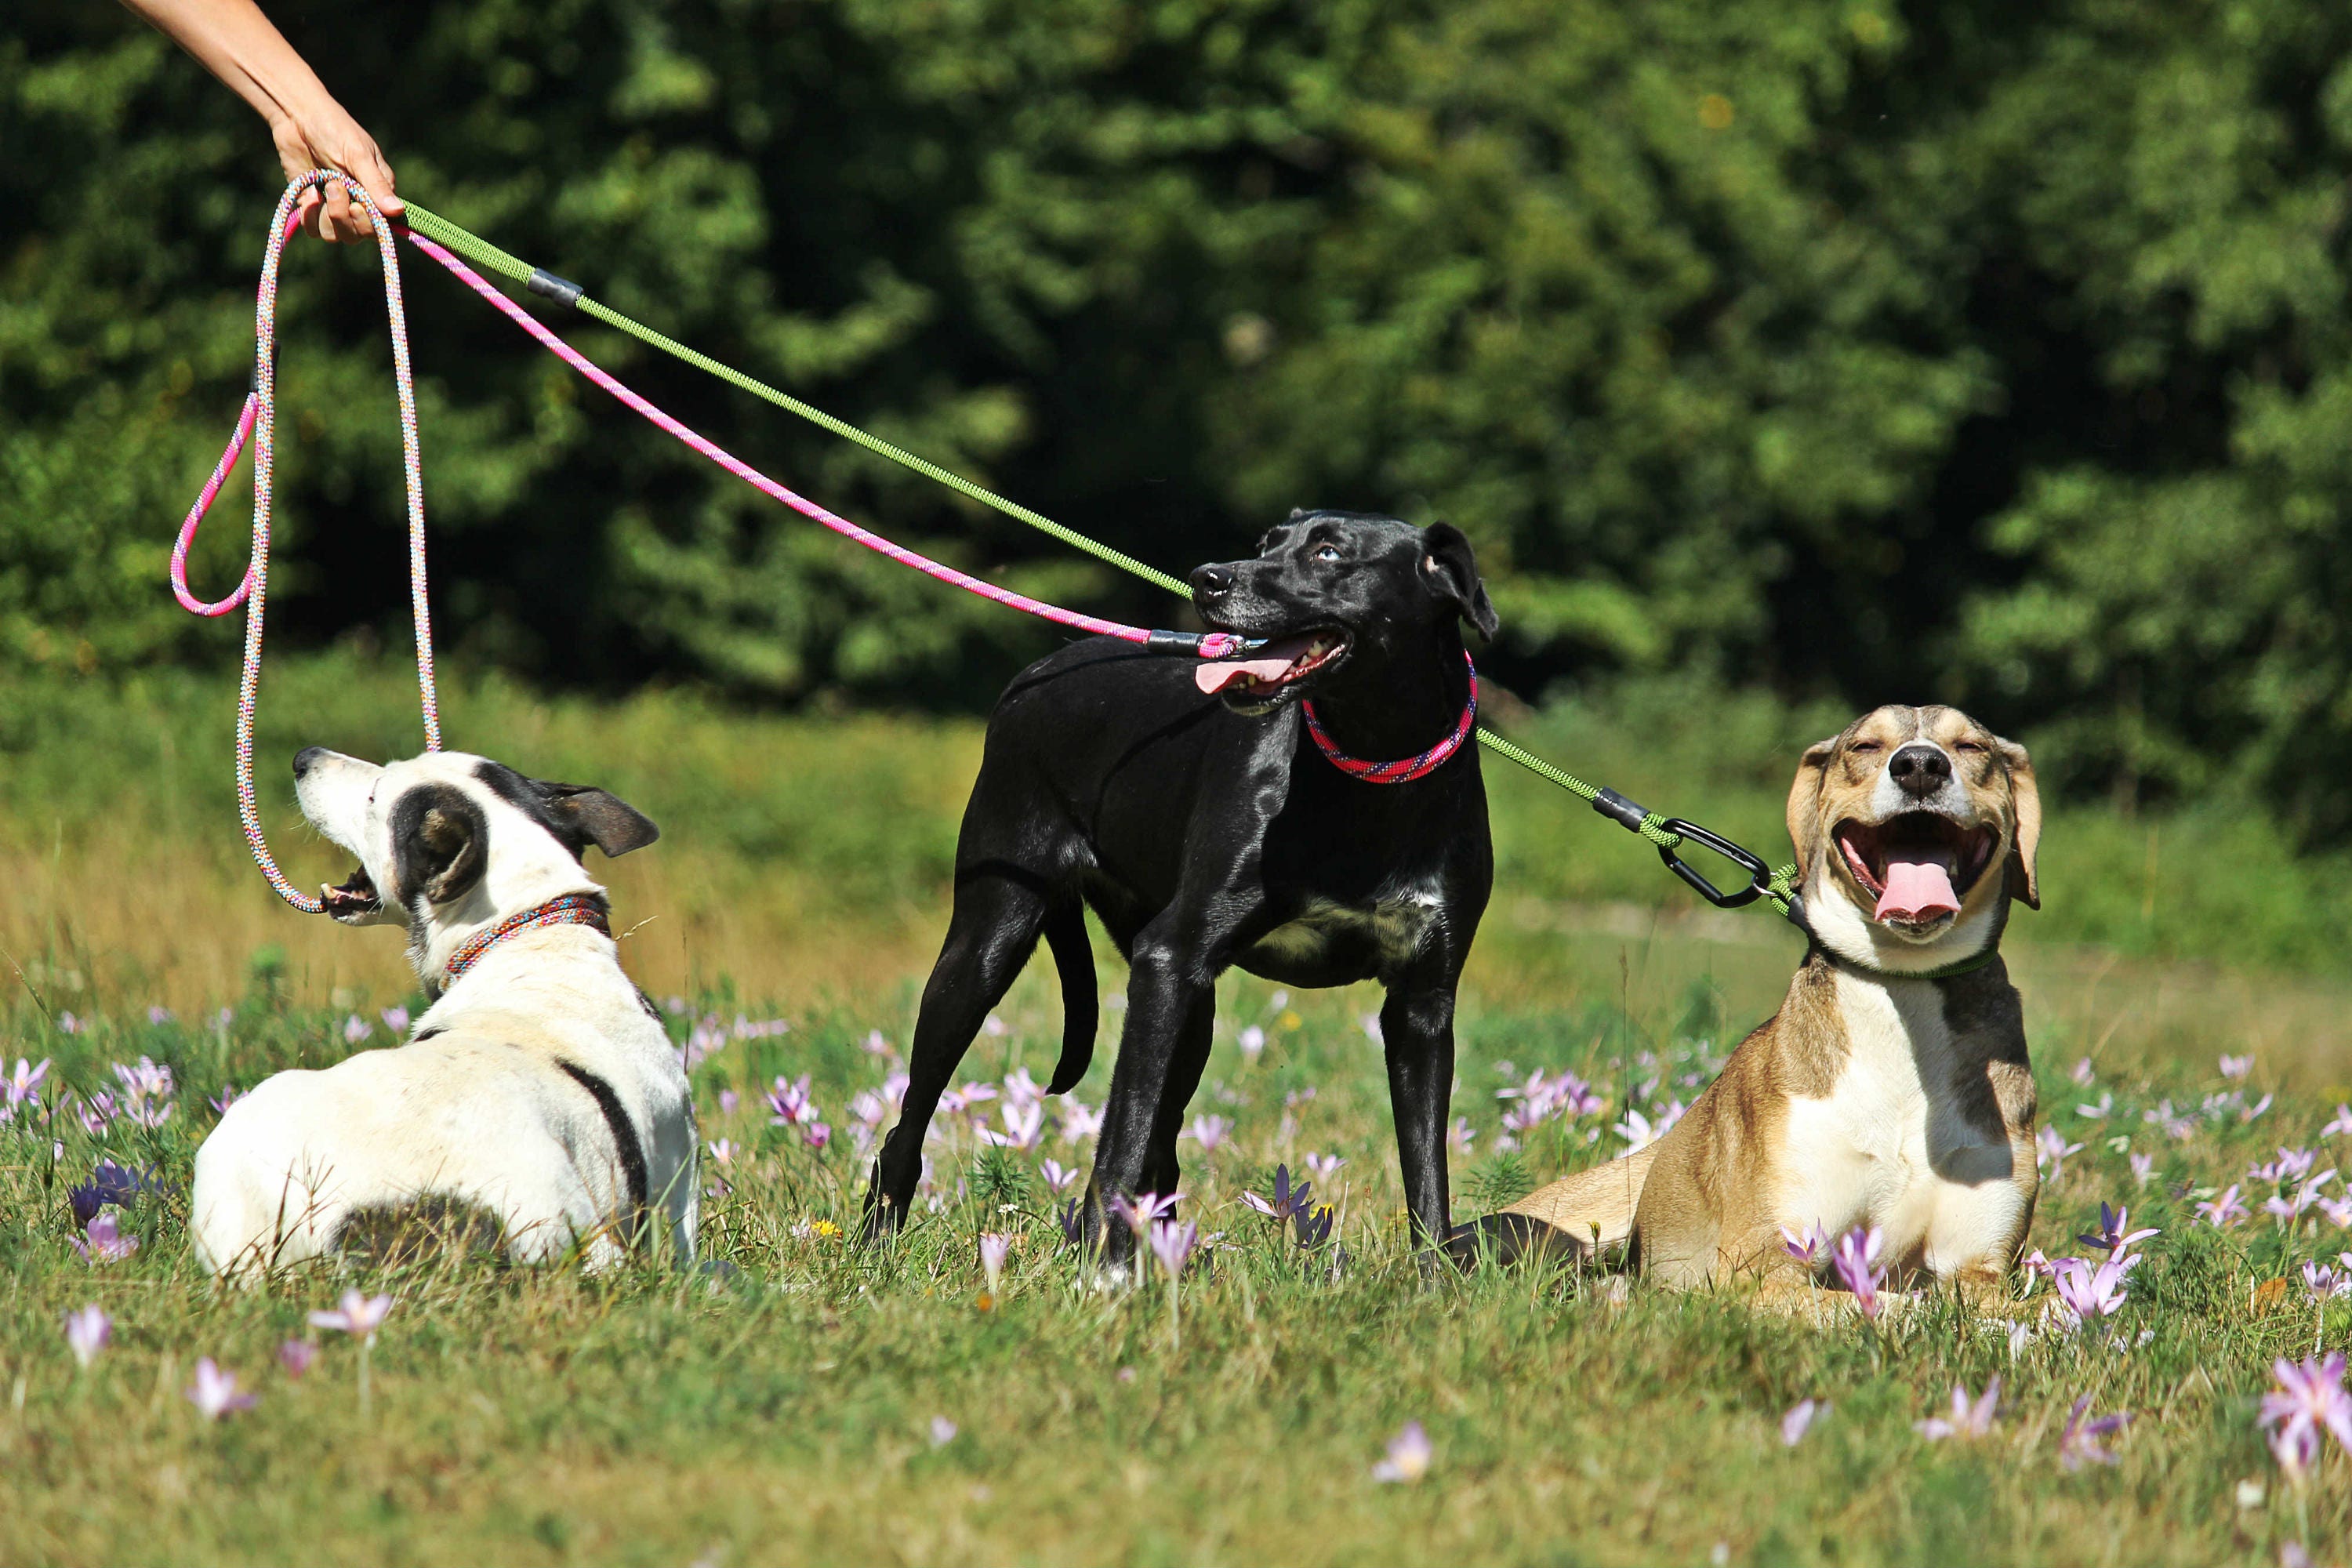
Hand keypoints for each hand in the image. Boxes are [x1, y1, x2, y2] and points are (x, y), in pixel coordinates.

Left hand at [268, 95, 400, 242]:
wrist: (297, 117)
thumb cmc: (335, 129)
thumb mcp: (358, 154)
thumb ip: (376, 184)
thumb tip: (398, 211)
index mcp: (378, 194)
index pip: (380, 227)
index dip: (367, 223)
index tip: (356, 205)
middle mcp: (359, 205)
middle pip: (356, 235)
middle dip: (342, 216)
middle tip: (333, 185)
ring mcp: (334, 208)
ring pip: (334, 235)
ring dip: (325, 216)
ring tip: (320, 184)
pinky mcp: (312, 207)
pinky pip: (312, 229)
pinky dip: (308, 215)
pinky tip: (308, 192)